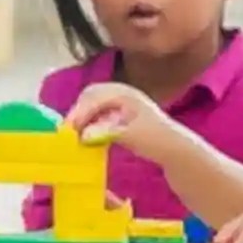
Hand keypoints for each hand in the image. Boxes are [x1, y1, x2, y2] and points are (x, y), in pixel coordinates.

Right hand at [64, 83, 179, 164]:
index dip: (79, 111)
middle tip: (68, 132)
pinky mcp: (120, 115)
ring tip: (74, 135)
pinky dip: (90, 123)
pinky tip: (86, 137)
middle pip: (90, 95)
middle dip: (78, 111)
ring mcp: (120, 104)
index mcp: (124, 93)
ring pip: (93, 104)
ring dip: (82, 118)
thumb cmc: (156, 139)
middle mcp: (120, 94)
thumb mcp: (132, 136)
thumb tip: (83, 136)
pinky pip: (98, 114)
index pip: (94, 96)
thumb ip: (107, 132)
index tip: (69, 129)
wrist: (175, 149)